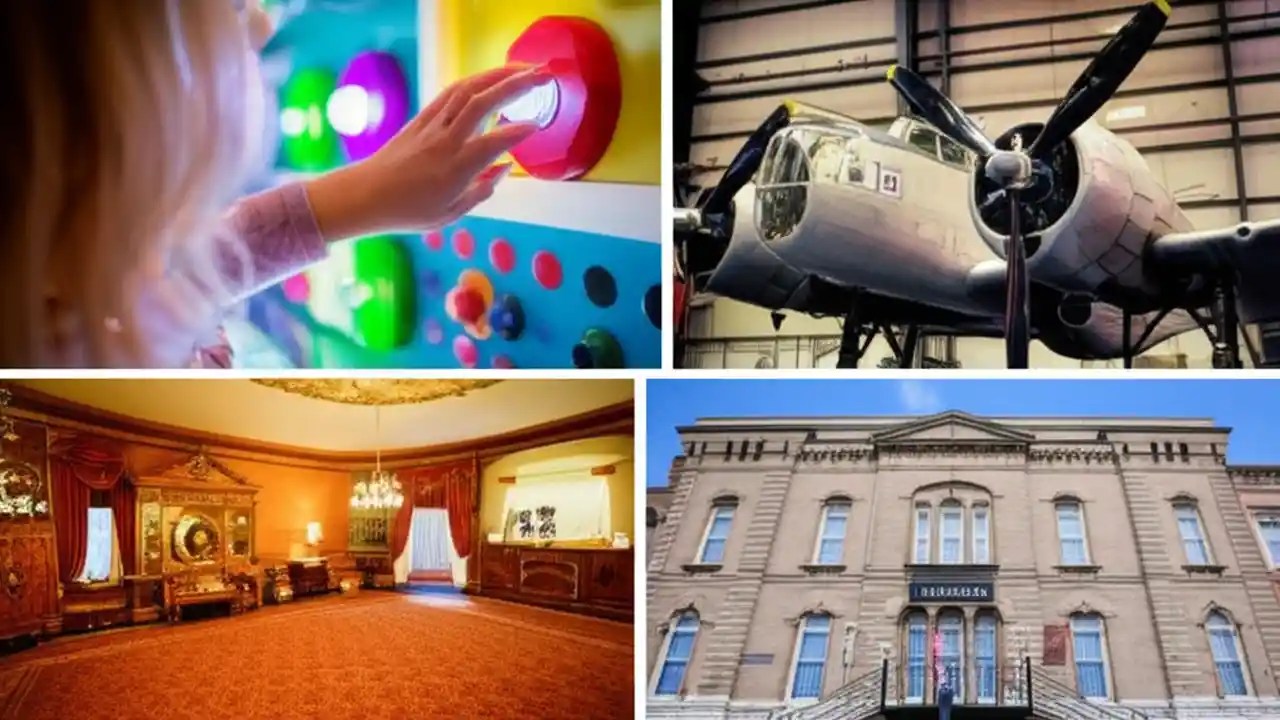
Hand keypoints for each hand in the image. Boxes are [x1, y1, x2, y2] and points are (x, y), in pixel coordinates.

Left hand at [307, 65, 550, 240]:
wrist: (365, 195)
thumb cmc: (409, 211)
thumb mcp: (450, 213)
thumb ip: (482, 191)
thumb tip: (505, 168)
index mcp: (455, 170)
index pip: (493, 143)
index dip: (518, 132)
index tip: (538, 125)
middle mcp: (445, 142)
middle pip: (483, 103)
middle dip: (516, 84)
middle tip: (543, 75)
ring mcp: (432, 126)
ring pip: (467, 90)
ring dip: (497, 75)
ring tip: (523, 70)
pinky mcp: (422, 118)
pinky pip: (451, 93)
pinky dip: (475, 82)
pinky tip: (490, 79)